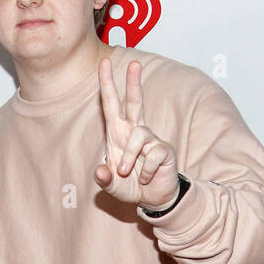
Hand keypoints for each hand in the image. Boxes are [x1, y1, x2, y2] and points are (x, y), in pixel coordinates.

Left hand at [94, 57, 179, 207]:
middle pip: (135, 102)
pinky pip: (153, 155)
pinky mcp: (163, 151)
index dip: (107, 84)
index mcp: (118, 134)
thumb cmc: (131, 186)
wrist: (153, 200)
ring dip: (130, 156)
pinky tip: (146, 178)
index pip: (112, 105)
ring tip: (128, 173)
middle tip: (135, 62)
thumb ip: (104, 179)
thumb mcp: (112, 186)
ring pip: (139, 135)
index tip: (104, 63)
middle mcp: (134, 132)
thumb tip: (100, 172)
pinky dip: (146, 171)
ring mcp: (151, 140)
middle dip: (134, 83)